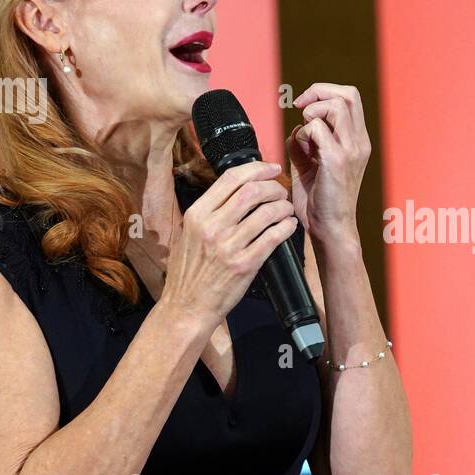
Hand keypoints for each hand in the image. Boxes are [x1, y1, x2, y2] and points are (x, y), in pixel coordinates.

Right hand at [158, 160, 296, 332]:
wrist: (186, 306)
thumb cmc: (189, 271)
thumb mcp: (188, 233)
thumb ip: (209, 212)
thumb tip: (236, 190)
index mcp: (197, 214)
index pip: (231, 178)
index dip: (257, 168)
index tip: (272, 168)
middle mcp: (212, 226)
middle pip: (252, 191)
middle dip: (273, 187)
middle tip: (281, 192)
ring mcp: (229, 246)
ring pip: (267, 212)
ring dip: (283, 207)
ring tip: (286, 209)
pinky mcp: (245, 264)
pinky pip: (273, 237)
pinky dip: (285, 227)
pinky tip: (288, 226)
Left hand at [287, 83, 371, 238]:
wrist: (330, 229)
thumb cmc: (320, 202)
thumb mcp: (310, 165)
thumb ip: (303, 144)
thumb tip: (295, 128)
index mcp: (357, 141)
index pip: (350, 98)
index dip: (324, 93)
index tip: (303, 107)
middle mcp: (359, 142)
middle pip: (348, 94)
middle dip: (318, 93)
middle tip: (300, 108)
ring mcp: (351, 150)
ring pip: (336, 105)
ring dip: (312, 113)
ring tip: (305, 135)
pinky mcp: (337, 160)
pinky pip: (318, 128)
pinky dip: (304, 134)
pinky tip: (302, 151)